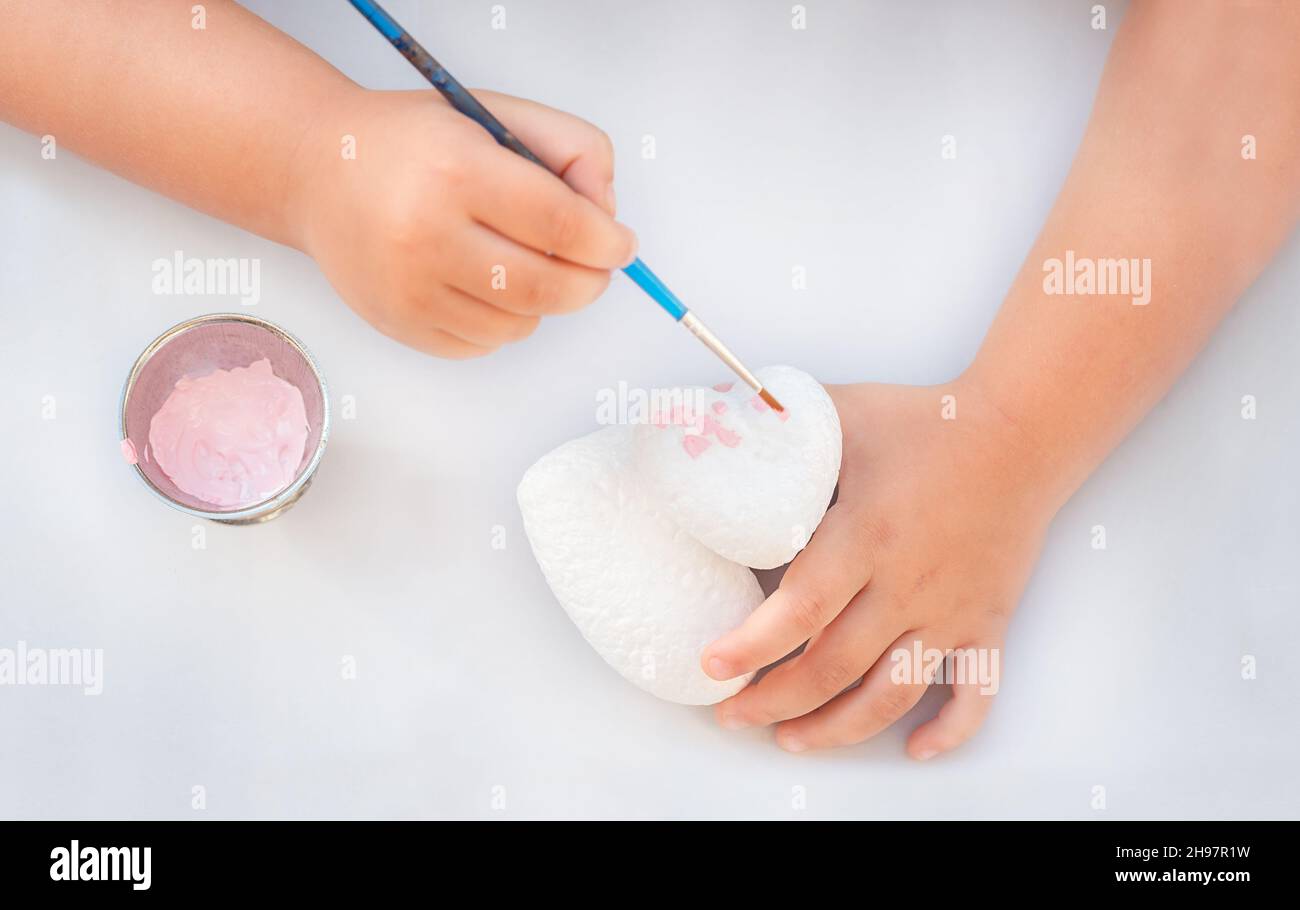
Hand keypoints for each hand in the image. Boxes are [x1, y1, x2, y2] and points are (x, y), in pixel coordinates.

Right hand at [291, 88, 636, 357]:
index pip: (562, 226)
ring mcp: (409, 288)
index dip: (608, 243)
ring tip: (521, 262)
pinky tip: (482, 284)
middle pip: (547, 286)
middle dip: (589, 281)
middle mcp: (427, 234)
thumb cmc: (417, 143)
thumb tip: (607, 218)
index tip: (622, 246)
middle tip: (595, 267)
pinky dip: (502, 320)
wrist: (319, 170)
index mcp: (457, 171)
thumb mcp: (497, 116)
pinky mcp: (399, 324)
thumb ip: (572, 150)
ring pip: (521, 323)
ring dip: (542, 301)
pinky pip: (484, 344)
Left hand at [702, 379, 1061, 757]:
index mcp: (866, 534)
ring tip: (791, 740)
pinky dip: (950, 731)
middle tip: (732, 714)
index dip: (753, 646)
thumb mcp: (839, 414)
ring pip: (891, 695)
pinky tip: (916, 750)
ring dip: (838, 729)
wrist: (1021, 432)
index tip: (713, 666)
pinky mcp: (987, 622)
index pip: (802, 608)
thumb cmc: (922, 423)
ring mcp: (950, 610)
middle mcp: (907, 584)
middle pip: (834, 667)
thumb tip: (705, 424)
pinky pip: (977, 693)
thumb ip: (775, 430)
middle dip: (774, 701)